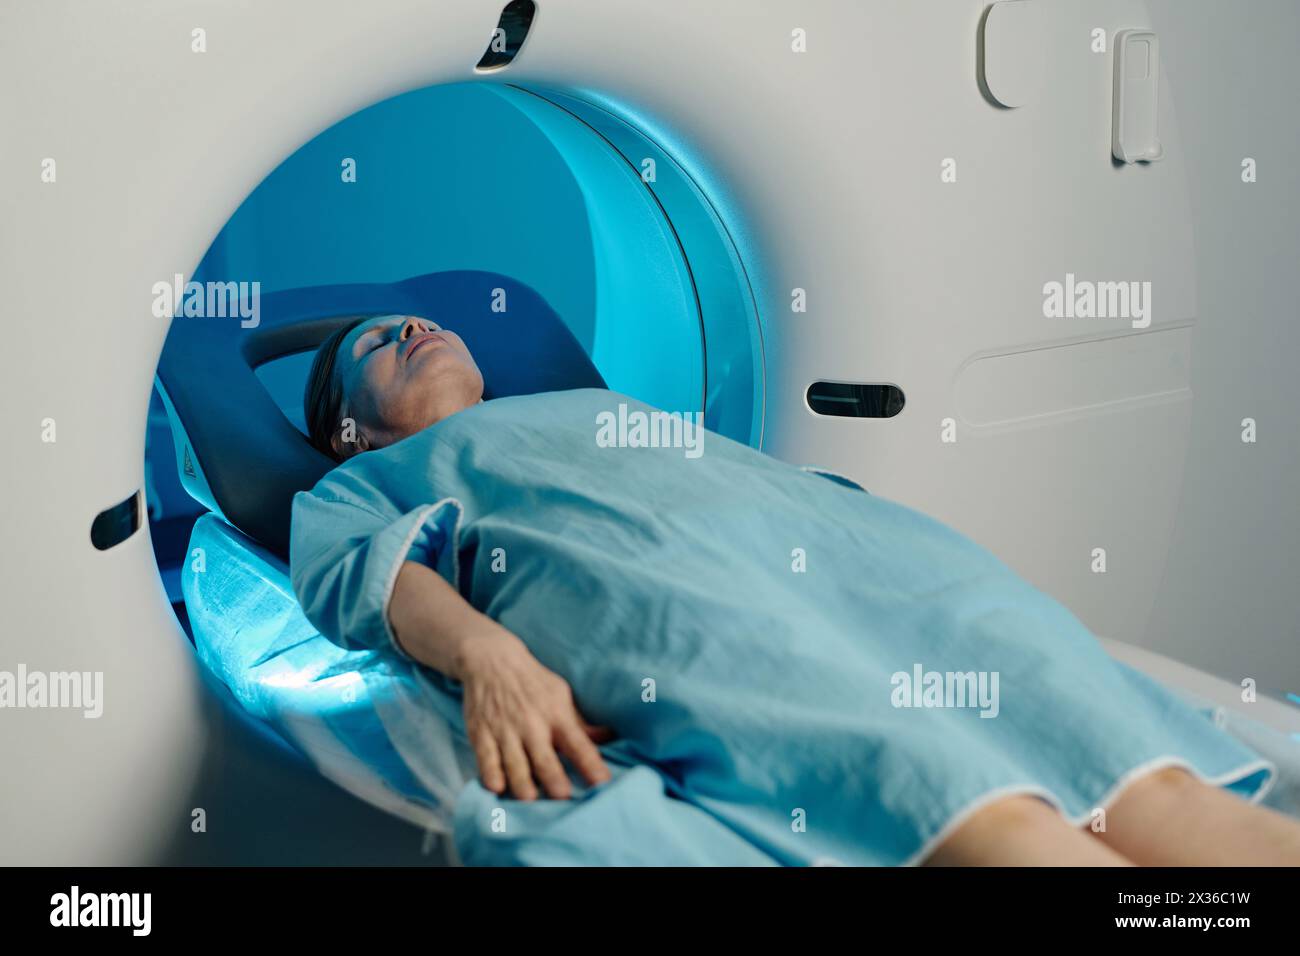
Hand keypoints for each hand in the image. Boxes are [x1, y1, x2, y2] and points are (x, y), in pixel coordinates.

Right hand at [455, 624, 612, 799]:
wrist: (491, 660)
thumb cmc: (533, 682)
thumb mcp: (561, 695)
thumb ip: (581, 723)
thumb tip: (610, 737)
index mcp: (556, 715)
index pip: (578, 743)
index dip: (591, 764)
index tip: (602, 784)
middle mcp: (532, 724)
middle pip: (545, 758)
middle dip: (554, 778)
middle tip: (563, 797)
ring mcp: (505, 730)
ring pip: (515, 762)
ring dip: (522, 783)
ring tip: (529, 801)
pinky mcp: (481, 733)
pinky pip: (486, 757)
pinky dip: (490, 773)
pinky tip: (496, 787)